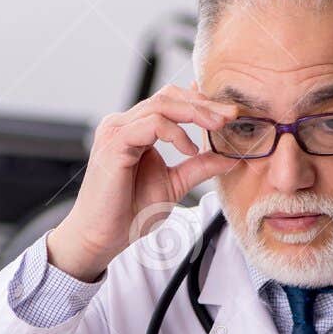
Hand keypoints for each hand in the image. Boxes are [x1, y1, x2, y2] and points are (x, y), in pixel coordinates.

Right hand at [45, 83, 239, 280]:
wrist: (102, 237)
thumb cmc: (128, 213)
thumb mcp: (175, 184)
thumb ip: (199, 167)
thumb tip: (230, 157)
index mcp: (136, 130)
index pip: (171, 101)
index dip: (202, 103)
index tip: (230, 115)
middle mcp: (124, 124)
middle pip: (169, 96)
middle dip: (204, 104)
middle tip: (230, 116)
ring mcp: (117, 131)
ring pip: (161, 104)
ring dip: (195, 114)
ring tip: (216, 129)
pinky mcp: (114, 143)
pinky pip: (150, 124)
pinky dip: (175, 133)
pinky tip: (189, 150)